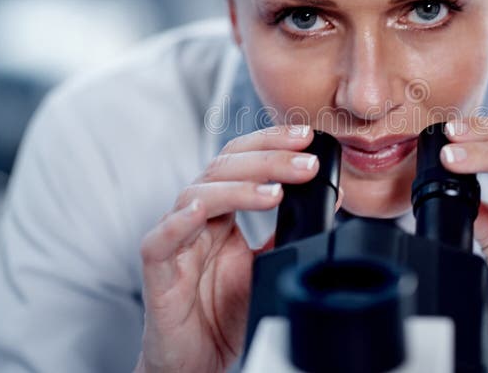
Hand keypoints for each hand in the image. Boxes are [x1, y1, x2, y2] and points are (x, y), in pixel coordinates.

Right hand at [135, 125, 327, 372]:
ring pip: (197, 194)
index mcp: (222, 209)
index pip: (244, 160)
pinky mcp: (156, 267)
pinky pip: (161, 239)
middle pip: (225, 168)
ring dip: (238, 189)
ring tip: (274, 192)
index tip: (307, 137)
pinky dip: (179, 222)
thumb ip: (287, 231)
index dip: (272, 143)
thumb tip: (331, 200)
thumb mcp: (267, 264)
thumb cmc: (225, 312)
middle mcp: (197, 214)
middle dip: (268, 160)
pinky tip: (199, 212)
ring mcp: (176, 238)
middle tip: (304, 162)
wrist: (197, 360)